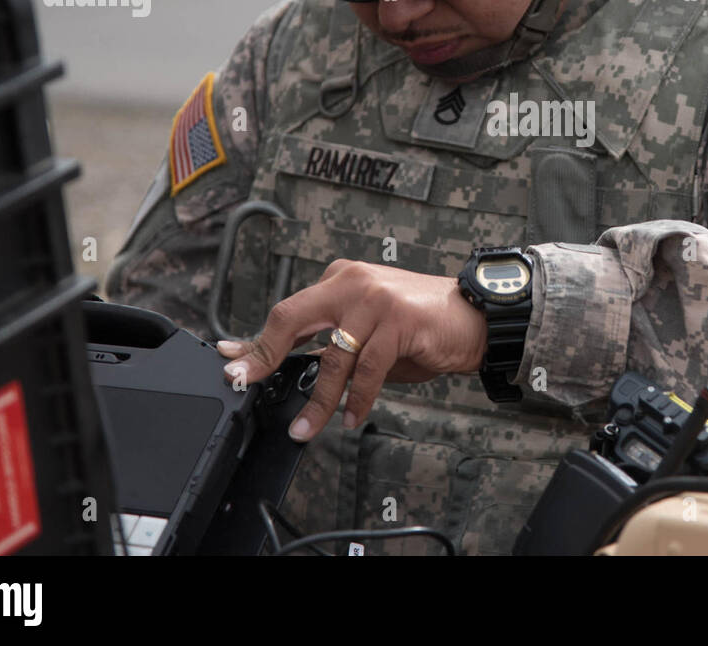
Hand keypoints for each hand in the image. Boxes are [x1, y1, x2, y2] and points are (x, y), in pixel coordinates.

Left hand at [215, 259, 487, 440]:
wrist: (473, 316)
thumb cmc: (420, 326)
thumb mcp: (368, 330)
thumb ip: (329, 342)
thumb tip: (285, 366)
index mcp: (339, 279)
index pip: (288, 312)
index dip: (258, 341)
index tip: (233, 360)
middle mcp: (352, 282)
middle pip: (293, 318)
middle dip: (265, 355)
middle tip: (244, 382)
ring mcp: (375, 299)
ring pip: (332, 355)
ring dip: (317, 399)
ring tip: (306, 427)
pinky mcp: (399, 320)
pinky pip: (367, 369)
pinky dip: (357, 399)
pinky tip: (351, 417)